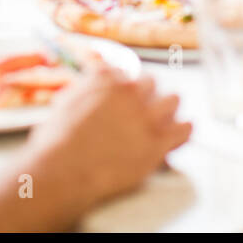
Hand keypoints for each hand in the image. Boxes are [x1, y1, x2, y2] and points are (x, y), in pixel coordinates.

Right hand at [19, 68, 190, 219]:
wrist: (63, 170)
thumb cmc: (56, 141)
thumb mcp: (65, 101)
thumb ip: (85, 87)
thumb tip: (92, 78)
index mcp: (107, 79)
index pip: (125, 72)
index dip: (124, 87)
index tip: (123, 97)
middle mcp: (130, 91)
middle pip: (151, 82)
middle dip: (146, 95)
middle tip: (141, 110)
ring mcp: (147, 116)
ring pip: (173, 99)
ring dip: (168, 108)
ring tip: (163, 119)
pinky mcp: (158, 142)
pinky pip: (185, 129)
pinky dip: (184, 131)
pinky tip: (181, 133)